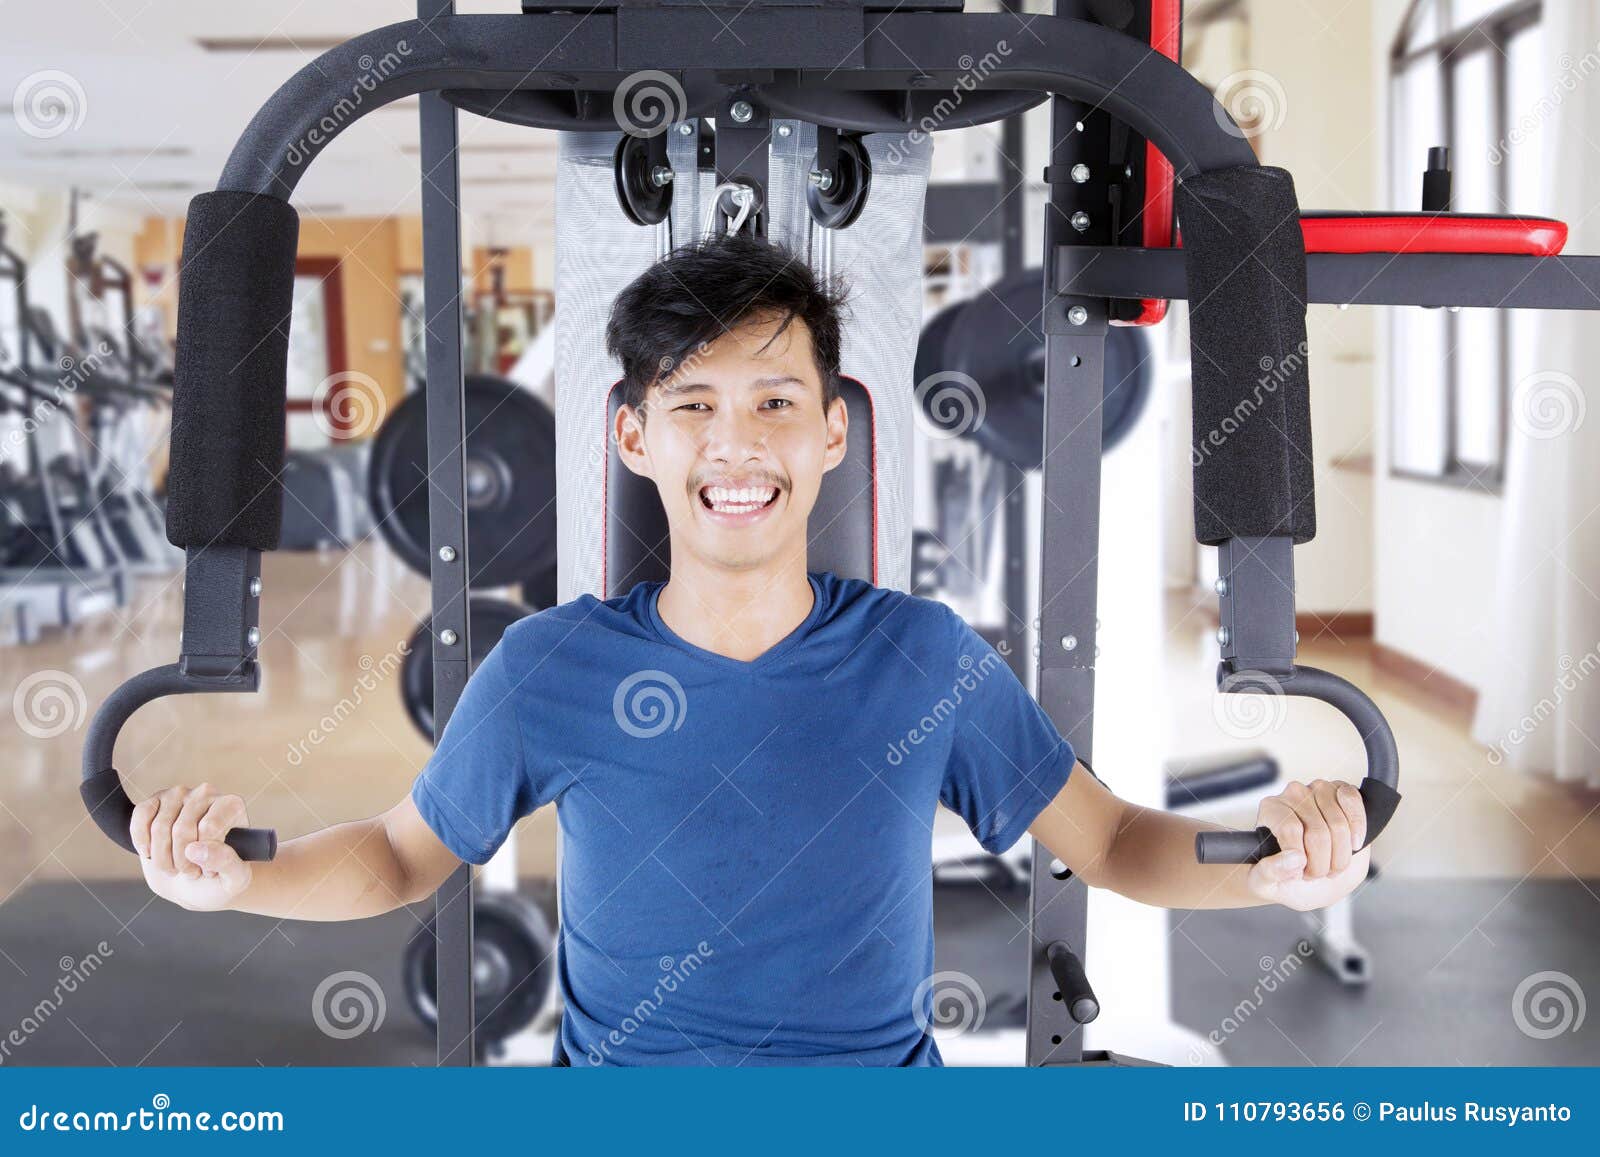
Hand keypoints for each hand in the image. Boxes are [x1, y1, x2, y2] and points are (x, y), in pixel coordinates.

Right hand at [130, 784, 253, 911]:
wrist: (197, 882)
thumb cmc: (220, 877)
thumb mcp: (234, 877)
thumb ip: (224, 862)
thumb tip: (195, 849)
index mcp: (232, 806)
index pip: (209, 828)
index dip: (204, 857)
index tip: (210, 871)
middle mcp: (206, 793)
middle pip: (182, 830)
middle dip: (181, 862)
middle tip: (190, 872)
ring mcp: (179, 794)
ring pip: (159, 828)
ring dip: (161, 859)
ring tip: (175, 867)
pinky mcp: (155, 801)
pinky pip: (140, 816)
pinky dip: (141, 842)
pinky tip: (151, 854)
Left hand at [1245, 779, 1369, 911]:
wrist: (1312, 878)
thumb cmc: (1285, 875)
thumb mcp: (1266, 882)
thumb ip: (1270, 872)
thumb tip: (1293, 859)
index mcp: (1270, 810)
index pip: (1290, 830)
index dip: (1300, 859)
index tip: (1299, 872)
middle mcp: (1293, 795)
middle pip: (1317, 832)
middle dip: (1321, 864)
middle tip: (1316, 873)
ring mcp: (1319, 791)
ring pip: (1339, 825)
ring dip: (1341, 856)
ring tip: (1331, 865)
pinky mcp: (1343, 792)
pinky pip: (1353, 800)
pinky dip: (1358, 826)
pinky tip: (1354, 844)